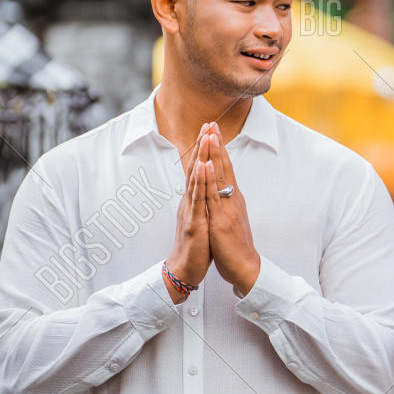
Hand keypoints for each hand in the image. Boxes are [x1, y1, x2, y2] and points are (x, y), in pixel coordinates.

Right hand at [165, 137, 212, 297]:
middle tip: (207, 123)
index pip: (198, 170)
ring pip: (195, 179)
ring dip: (201, 156)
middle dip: (201, 146)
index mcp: (193, 200)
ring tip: (206, 136)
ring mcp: (191, 210)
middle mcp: (190, 201)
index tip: (209, 130)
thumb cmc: (195, 245)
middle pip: (195, 168)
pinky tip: (203, 166)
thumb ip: (200, 202)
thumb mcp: (199, 218)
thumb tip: (203, 188)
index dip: (203, 150)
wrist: (184, 269)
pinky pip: (198, 199)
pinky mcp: (194, 222)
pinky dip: (200, 181)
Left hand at [200, 121, 260, 296]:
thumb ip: (225, 204)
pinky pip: (214, 195)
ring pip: (220, 176)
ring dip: (214, 154)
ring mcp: (227, 207)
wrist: (246, 268)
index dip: (219, 150)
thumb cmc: (235, 246)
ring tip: (210, 134)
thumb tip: (221, 192)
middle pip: (224, 166)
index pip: (225, 168)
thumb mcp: (229, 219)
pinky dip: (210, 178)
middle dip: (217, 144)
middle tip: (211, 123)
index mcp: (232, 198)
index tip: (213, 131)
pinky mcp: (222, 219)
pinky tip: (207, 164)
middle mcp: (232, 198)